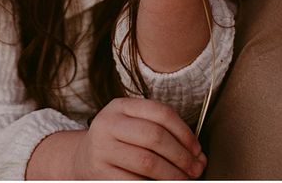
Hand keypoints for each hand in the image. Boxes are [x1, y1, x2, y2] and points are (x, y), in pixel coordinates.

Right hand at [70, 98, 206, 178]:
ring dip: (173, 175)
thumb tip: (199, 157)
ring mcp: (101, 148)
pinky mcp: (100, 172)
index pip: (161, 113)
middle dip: (182, 156)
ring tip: (184, 180)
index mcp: (120, 106)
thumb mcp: (133, 126)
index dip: (185, 133)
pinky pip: (135, 181)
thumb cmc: (119, 143)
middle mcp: (108, 124)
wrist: (82, 159)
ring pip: (147, 162)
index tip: (197, 150)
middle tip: (196, 169)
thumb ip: (163, 133)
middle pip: (155, 137)